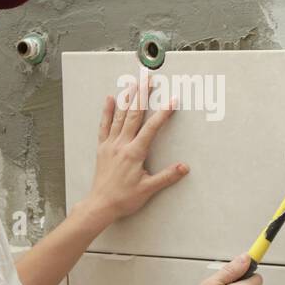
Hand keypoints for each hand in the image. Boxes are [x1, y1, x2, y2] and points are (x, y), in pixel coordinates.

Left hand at [84, 71, 188, 224]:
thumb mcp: (149, 189)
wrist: (100, 205)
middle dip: (143, 95)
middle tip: (149, 79)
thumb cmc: (123, 198)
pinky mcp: (102, 148)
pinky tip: (110, 99)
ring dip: (127, 98)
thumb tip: (184, 167)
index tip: (173, 100)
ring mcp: (110, 144)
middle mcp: (121, 144)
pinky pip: (104, 125)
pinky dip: (107, 111)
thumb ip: (167, 176)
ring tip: (133, 83)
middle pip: (134, 114)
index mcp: (134, 152)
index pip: (152, 128)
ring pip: (120, 116)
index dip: (163, 113)